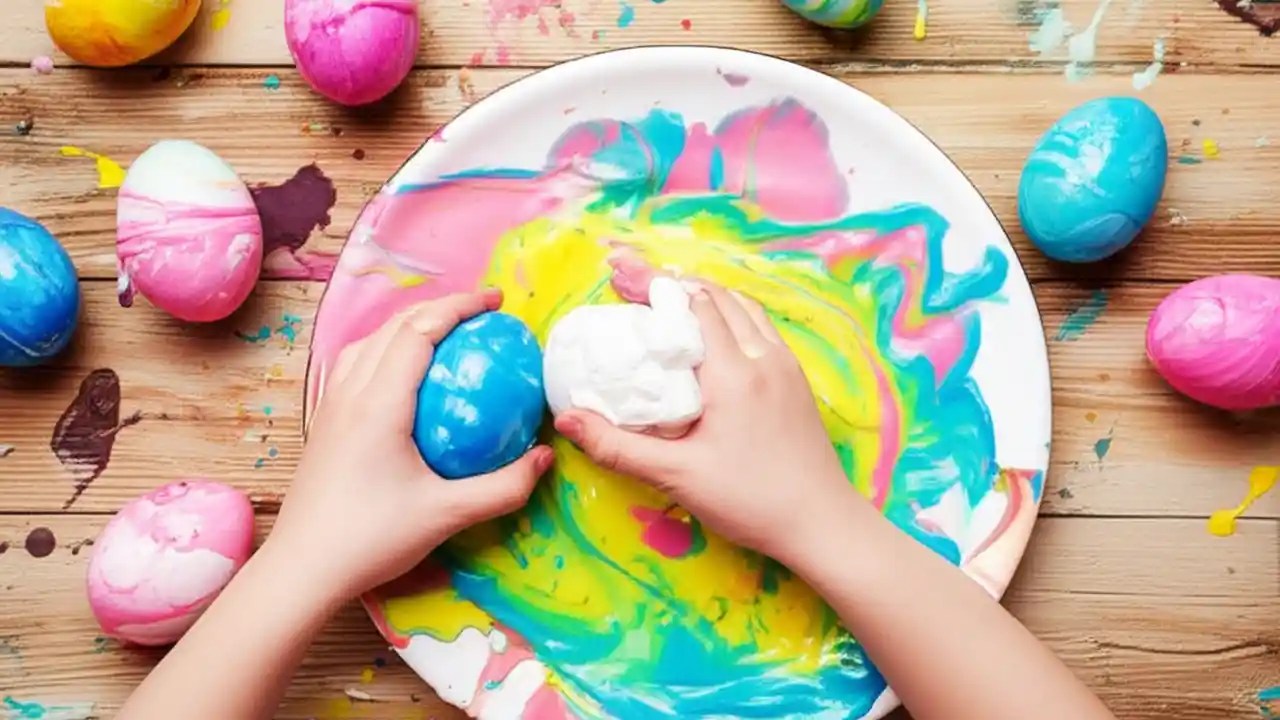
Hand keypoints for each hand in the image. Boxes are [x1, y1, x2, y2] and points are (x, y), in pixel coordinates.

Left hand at [270, 289, 553, 600]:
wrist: (302, 569)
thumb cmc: (371, 540)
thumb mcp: (446, 515)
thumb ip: (503, 488)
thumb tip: (544, 458)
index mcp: (379, 403)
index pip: (419, 331)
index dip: (458, 307)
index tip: (495, 302)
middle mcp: (350, 393)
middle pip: (394, 326)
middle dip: (439, 308)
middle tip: (482, 313)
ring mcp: (331, 406)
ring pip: (370, 341)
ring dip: (410, 325)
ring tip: (447, 333)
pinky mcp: (324, 424)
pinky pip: (356, 365)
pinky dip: (387, 349)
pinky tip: (406, 374)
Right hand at [554, 285, 858, 559]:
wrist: (821, 522)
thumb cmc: (750, 500)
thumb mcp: (676, 476)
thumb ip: (618, 447)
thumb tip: (567, 420)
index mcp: (733, 373)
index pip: (694, 305)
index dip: (655, 285)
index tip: (621, 276)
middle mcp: (764, 357)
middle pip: (719, 298)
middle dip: (675, 285)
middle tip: (635, 283)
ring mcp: (786, 366)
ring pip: (745, 309)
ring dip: (707, 296)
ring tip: (670, 299)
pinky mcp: (797, 381)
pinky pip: (762, 329)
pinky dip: (733, 315)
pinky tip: (715, 332)